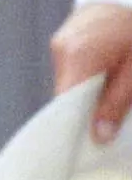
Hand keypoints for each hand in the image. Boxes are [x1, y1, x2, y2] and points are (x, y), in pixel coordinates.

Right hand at [53, 0, 131, 142]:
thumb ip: (116, 103)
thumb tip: (98, 136)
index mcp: (78, 57)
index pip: (64, 105)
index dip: (76, 126)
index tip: (88, 143)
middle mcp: (62, 49)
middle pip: (66, 95)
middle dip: (87, 109)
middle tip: (110, 121)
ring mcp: (62, 40)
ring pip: (70, 81)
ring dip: (89, 91)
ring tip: (115, 90)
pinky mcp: (67, 36)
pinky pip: (72, 66)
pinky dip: (88, 76)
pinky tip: (108, 75)